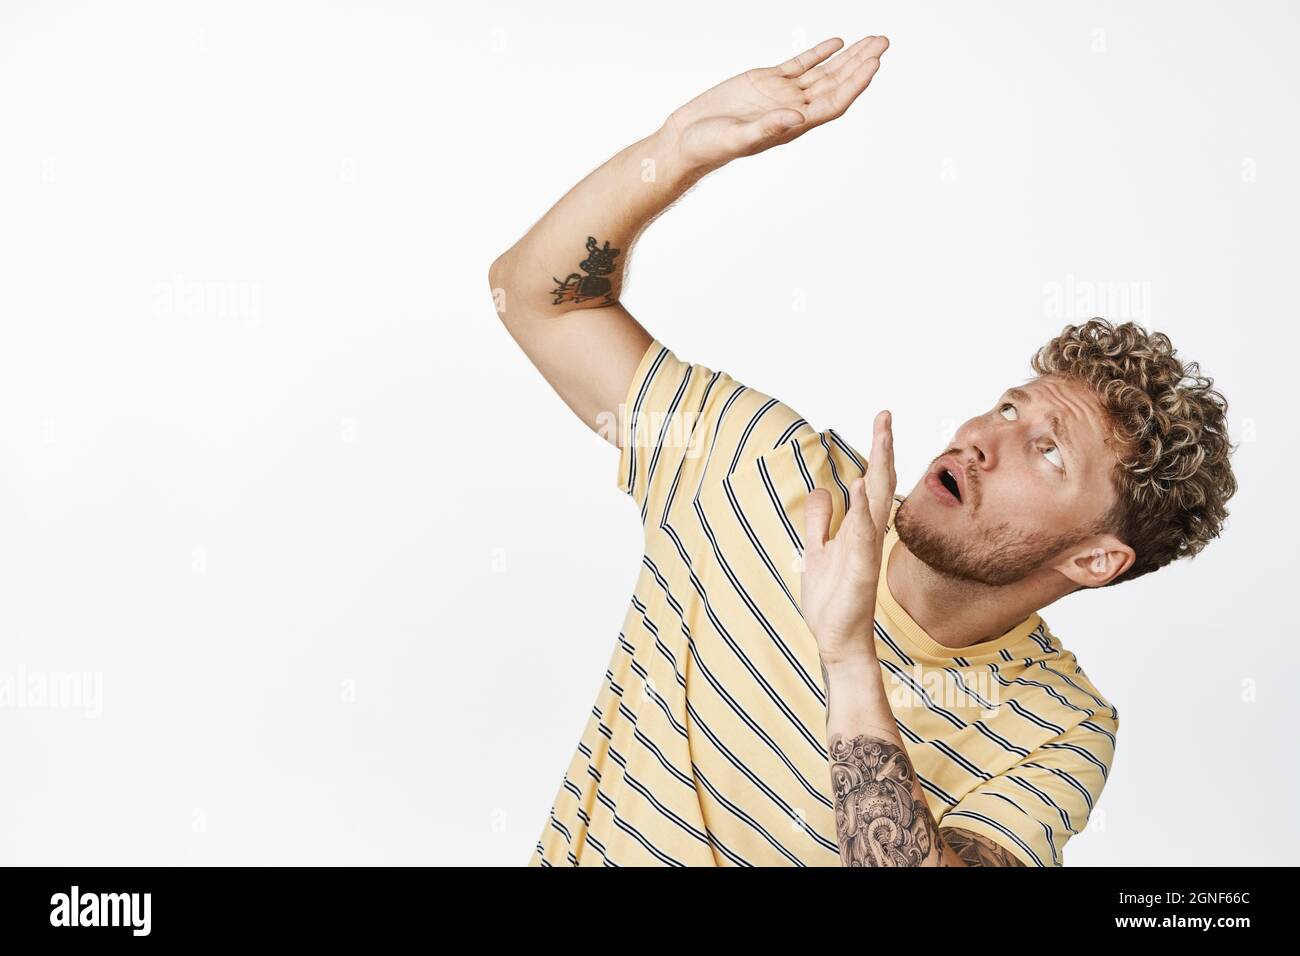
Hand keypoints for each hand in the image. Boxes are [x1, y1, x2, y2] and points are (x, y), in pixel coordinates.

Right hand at [660, 35, 889, 168]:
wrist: (685, 140)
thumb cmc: (709, 147)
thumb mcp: (737, 139)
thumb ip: (767, 128)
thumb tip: (797, 117)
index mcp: (792, 125)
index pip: (834, 102)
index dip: (855, 84)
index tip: (873, 64)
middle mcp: (792, 109)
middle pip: (836, 84)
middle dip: (861, 64)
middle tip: (883, 43)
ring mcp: (780, 94)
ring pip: (823, 72)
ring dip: (847, 57)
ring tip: (872, 40)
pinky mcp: (765, 80)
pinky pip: (799, 65)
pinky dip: (818, 53)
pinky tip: (837, 43)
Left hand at [799, 410, 896, 665]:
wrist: (835, 639)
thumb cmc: (832, 599)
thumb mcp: (817, 549)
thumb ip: (819, 521)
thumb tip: (822, 490)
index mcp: (860, 529)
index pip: (874, 482)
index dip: (878, 452)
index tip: (881, 420)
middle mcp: (868, 535)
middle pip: (882, 484)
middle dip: (883, 449)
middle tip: (885, 415)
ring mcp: (867, 551)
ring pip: (877, 503)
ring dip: (879, 468)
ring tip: (881, 436)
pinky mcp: (861, 570)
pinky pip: (862, 536)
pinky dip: (863, 510)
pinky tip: (862, 485)